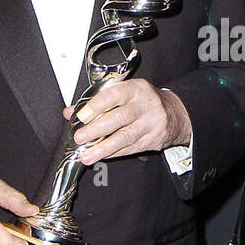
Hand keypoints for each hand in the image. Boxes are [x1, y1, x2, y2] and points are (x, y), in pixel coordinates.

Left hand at [66, 79, 191, 163]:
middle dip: (96, 130)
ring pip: (125, 137)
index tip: (80, 117)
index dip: (96, 106)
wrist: (173, 113)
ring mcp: (151, 123)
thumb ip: (96, 101)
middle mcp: (145, 105)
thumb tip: (70, 112)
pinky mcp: (153, 140)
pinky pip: (130, 148)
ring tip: (86, 155)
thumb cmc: (142, 100)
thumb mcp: (123, 92)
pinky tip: (101, 156)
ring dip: (103, 148)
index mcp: (136, 89)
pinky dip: (113, 153)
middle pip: (119, 118)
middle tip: (79, 138)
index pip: (114, 95)